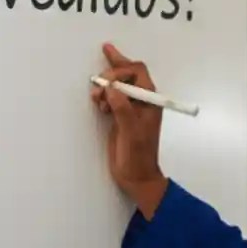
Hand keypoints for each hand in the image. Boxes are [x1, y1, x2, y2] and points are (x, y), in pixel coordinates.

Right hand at [91, 42, 167, 218]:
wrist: (136, 177)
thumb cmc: (138, 156)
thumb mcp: (131, 132)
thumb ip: (122, 108)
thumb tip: (112, 89)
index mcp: (150, 100)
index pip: (138, 72)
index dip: (121, 71)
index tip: (106, 83)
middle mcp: (141, 101)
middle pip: (128, 73)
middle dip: (112, 72)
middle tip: (96, 82)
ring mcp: (131, 108)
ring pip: (118, 84)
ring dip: (105, 85)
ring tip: (96, 96)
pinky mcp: (121, 116)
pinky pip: (112, 97)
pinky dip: (104, 95)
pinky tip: (98, 102)